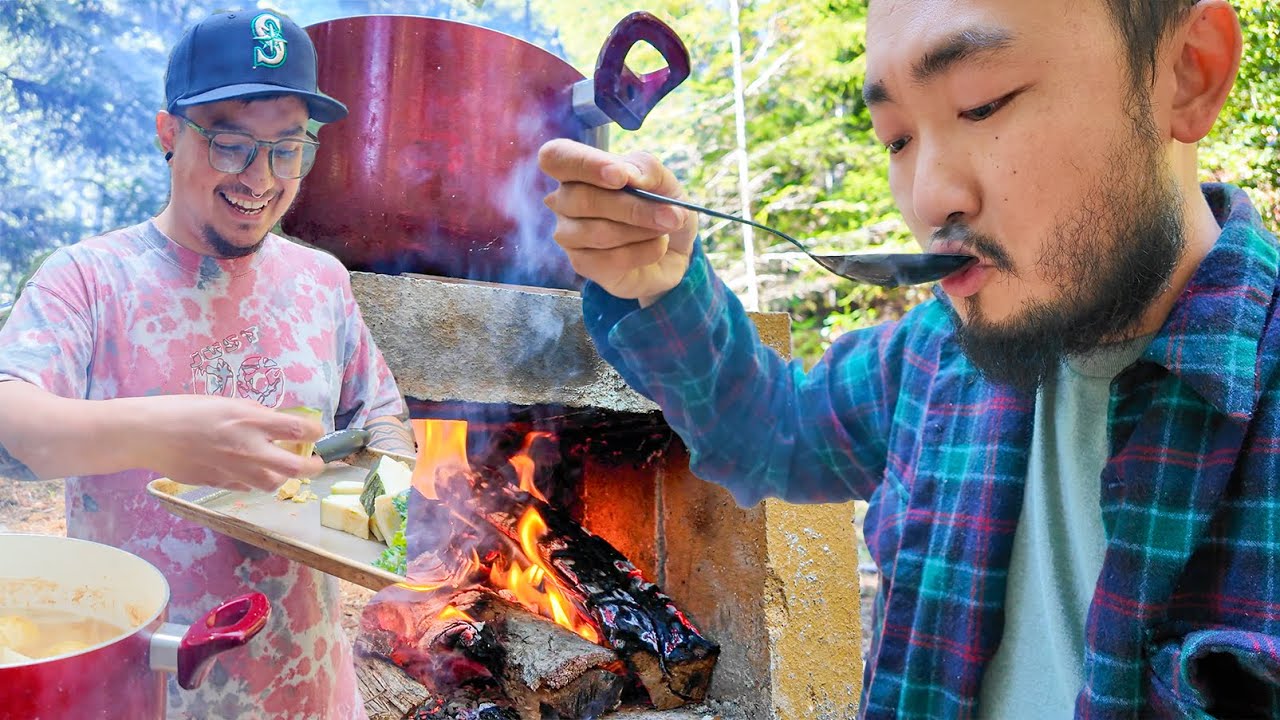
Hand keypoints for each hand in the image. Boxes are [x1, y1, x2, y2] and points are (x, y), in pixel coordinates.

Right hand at [129, 395, 325, 491]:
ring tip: (281, 468)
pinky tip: (250, 472)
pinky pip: (247, 487)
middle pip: (295, 467)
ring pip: (273, 483)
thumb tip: (279, 423)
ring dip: (282, 476)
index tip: (316, 431)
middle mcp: (248, 448)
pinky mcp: (219, 483)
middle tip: (316, 462)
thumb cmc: (187, 410)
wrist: (150, 433)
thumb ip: (255, 415)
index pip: (298, 429)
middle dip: (313, 466)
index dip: (315, 431)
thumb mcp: (228, 402)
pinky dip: (254, 481)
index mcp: (251, 420)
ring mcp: (234, 470)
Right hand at [538, 139, 696, 303]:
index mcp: (577, 168)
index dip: (585, 164)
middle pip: (583, 199)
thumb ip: (647, 169)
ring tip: (664, 229)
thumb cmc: (660, 207)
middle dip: (632, 208)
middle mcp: (564, 200)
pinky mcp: (582, 264)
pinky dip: (643, 253)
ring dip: (642, 231)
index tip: (620, 176)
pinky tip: (656, 247)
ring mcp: (569, 234)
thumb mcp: (664, 180)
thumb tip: (630, 176)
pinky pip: (609, 259)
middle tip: (670, 215)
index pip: (555, 156)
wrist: (674, 250)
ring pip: (598, 232)